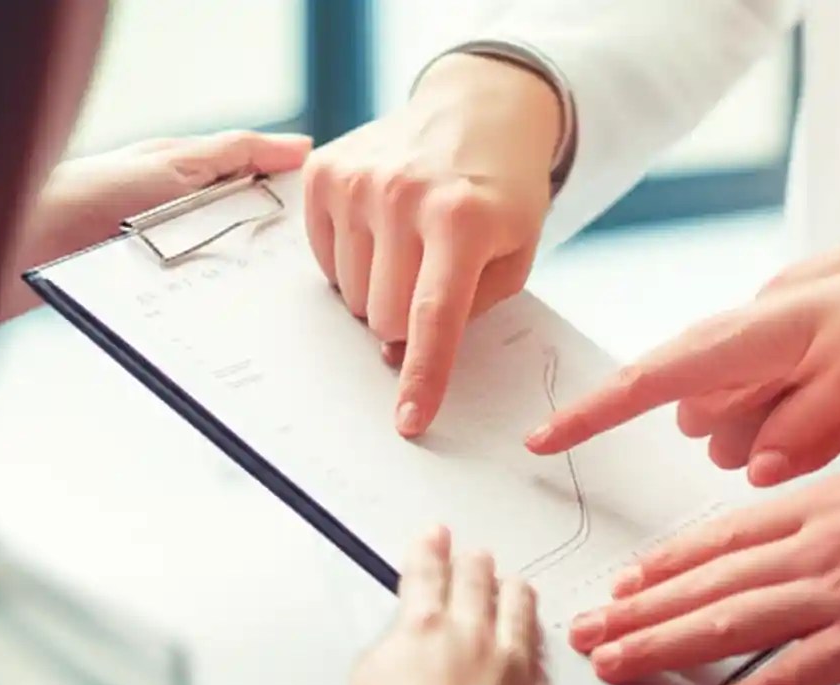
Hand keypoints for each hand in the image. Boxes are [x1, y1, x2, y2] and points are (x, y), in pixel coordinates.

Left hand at [0, 131, 311, 322]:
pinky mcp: (150, 302)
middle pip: (250, 249)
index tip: (332, 237)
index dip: (299, 217)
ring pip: (226, 286)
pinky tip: (232, 333)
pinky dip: (213, 320)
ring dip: (246, 301)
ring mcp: (168, 266)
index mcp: (197, 184)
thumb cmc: (95, 193)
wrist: (27, 244)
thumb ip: (237, 154)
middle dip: (276, 269)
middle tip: (313, 289)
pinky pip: (195, 313)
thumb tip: (302, 147)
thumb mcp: (175, 164)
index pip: (266, 198)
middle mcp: (186, 226)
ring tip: (278, 318)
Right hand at [304, 54, 564, 436]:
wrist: (479, 107)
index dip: (423, 378)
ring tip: (409, 245)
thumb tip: (398, 352)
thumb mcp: (515, 252)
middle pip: (384, 317)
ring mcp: (357, 181)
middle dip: (406, 321)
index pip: (433, 318)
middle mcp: (402, 195)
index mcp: (461, 218)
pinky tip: (380, 228)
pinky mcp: (323, 172)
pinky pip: (324, 259)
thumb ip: (468, 310)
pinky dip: (352, 259)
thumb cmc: (501, 191)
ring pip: (350, 294)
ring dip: (378, 288)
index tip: (411, 421)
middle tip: (431, 279)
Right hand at [349, 526, 553, 684]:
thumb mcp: (369, 682)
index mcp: (424, 625)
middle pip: (477, 575)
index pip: (426, 569)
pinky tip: (529, 639)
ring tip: (509, 584)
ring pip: (520, 602)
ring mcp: (512, 663)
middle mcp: (474, 635)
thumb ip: (391, 644)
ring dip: (510, 589)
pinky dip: (533, 638)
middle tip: (471, 556)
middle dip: (471, 561)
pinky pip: (541, 651)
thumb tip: (401, 634)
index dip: (429, 547)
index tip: (434, 536)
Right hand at [527, 210, 839, 486]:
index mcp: (748, 332)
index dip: (589, 415)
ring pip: (764, 415)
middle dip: (763, 437)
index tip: (541, 440)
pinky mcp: (803, 342)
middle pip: (716, 415)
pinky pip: (799, 400)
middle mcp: (749, 331)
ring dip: (813, 428)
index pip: (646, 383)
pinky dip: (838, 412)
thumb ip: (794, 429)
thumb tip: (747, 466)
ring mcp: (776, 336)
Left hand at [566, 445, 839, 684]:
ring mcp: (839, 592)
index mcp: (808, 506)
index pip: (714, 540)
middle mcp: (810, 547)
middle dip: (639, 610)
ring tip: (616, 660)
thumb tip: (776, 523)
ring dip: (665, 644)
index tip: (620, 585)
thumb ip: (814, 507)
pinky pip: (800, 672)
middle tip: (588, 628)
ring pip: (731, 622)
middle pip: (705, 582)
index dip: (660, 565)